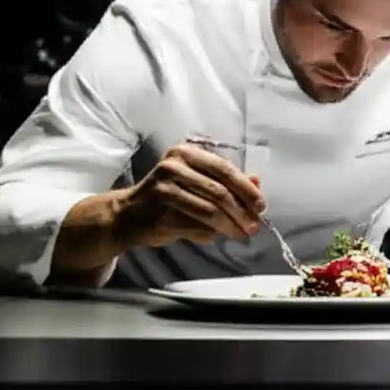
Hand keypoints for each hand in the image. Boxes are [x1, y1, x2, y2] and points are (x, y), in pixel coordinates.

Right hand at [116, 142, 266, 247]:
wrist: (128, 215)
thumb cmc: (168, 196)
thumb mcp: (197, 182)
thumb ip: (225, 182)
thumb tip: (258, 181)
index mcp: (188, 153)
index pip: (225, 169)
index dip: (246, 189)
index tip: (261, 206)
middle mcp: (175, 165)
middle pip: (220, 191)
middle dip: (242, 211)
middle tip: (254, 226)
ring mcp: (165, 187)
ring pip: (210, 210)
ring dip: (230, 226)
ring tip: (241, 234)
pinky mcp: (160, 211)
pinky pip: (195, 225)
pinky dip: (210, 233)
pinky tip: (217, 236)